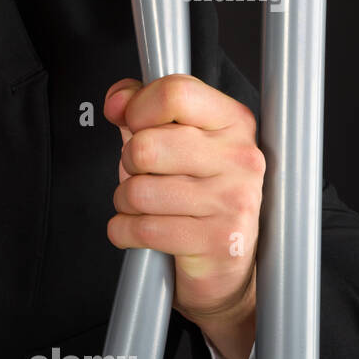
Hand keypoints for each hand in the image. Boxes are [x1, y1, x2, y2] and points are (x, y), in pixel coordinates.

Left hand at [103, 74, 261, 358]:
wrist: (225, 264)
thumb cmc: (195, 197)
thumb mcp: (172, 142)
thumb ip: (141, 111)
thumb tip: (117, 99)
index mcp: (232, 122)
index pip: (174, 93)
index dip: (137, 108)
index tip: (131, 122)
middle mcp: (240, 157)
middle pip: (145, 146)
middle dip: (128, 166)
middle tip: (144, 177)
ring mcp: (234, 199)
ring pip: (137, 190)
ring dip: (126, 202)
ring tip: (147, 207)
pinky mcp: (220, 240)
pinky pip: (142, 229)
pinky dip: (125, 232)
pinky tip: (142, 231)